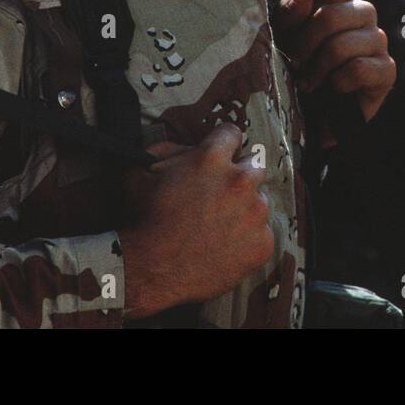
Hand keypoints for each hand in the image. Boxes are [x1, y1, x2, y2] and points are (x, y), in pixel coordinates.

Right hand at [118, 124, 272, 318]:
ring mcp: (255, 212)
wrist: (152, 271)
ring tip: (219, 224)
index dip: (222, 143)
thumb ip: (164, 151)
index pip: (231, 133)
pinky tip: (225, 246)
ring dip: (245, 207)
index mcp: (212, 158)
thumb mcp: (141, 173)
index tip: (220, 153)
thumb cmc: (144, 219)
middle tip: (220, 193)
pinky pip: (263, 233)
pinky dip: (248, 238)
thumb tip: (184, 146)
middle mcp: (240, 180)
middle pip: (254, 164)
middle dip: (239, 174)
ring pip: (260, 200)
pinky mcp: (263, 242)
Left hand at [273, 0, 395, 122]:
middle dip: (303, 43)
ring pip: (342, 44)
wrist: (313, 111)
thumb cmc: (297, 64)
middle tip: (293, 63)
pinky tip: (333, 89)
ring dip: (317, 68)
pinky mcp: (386, 69)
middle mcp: (361, 12)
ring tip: (307, 82)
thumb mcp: (284, 36)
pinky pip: (359, 69)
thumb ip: (291, 14)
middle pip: (331, 13)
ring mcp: (377, 39)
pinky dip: (338, 83)